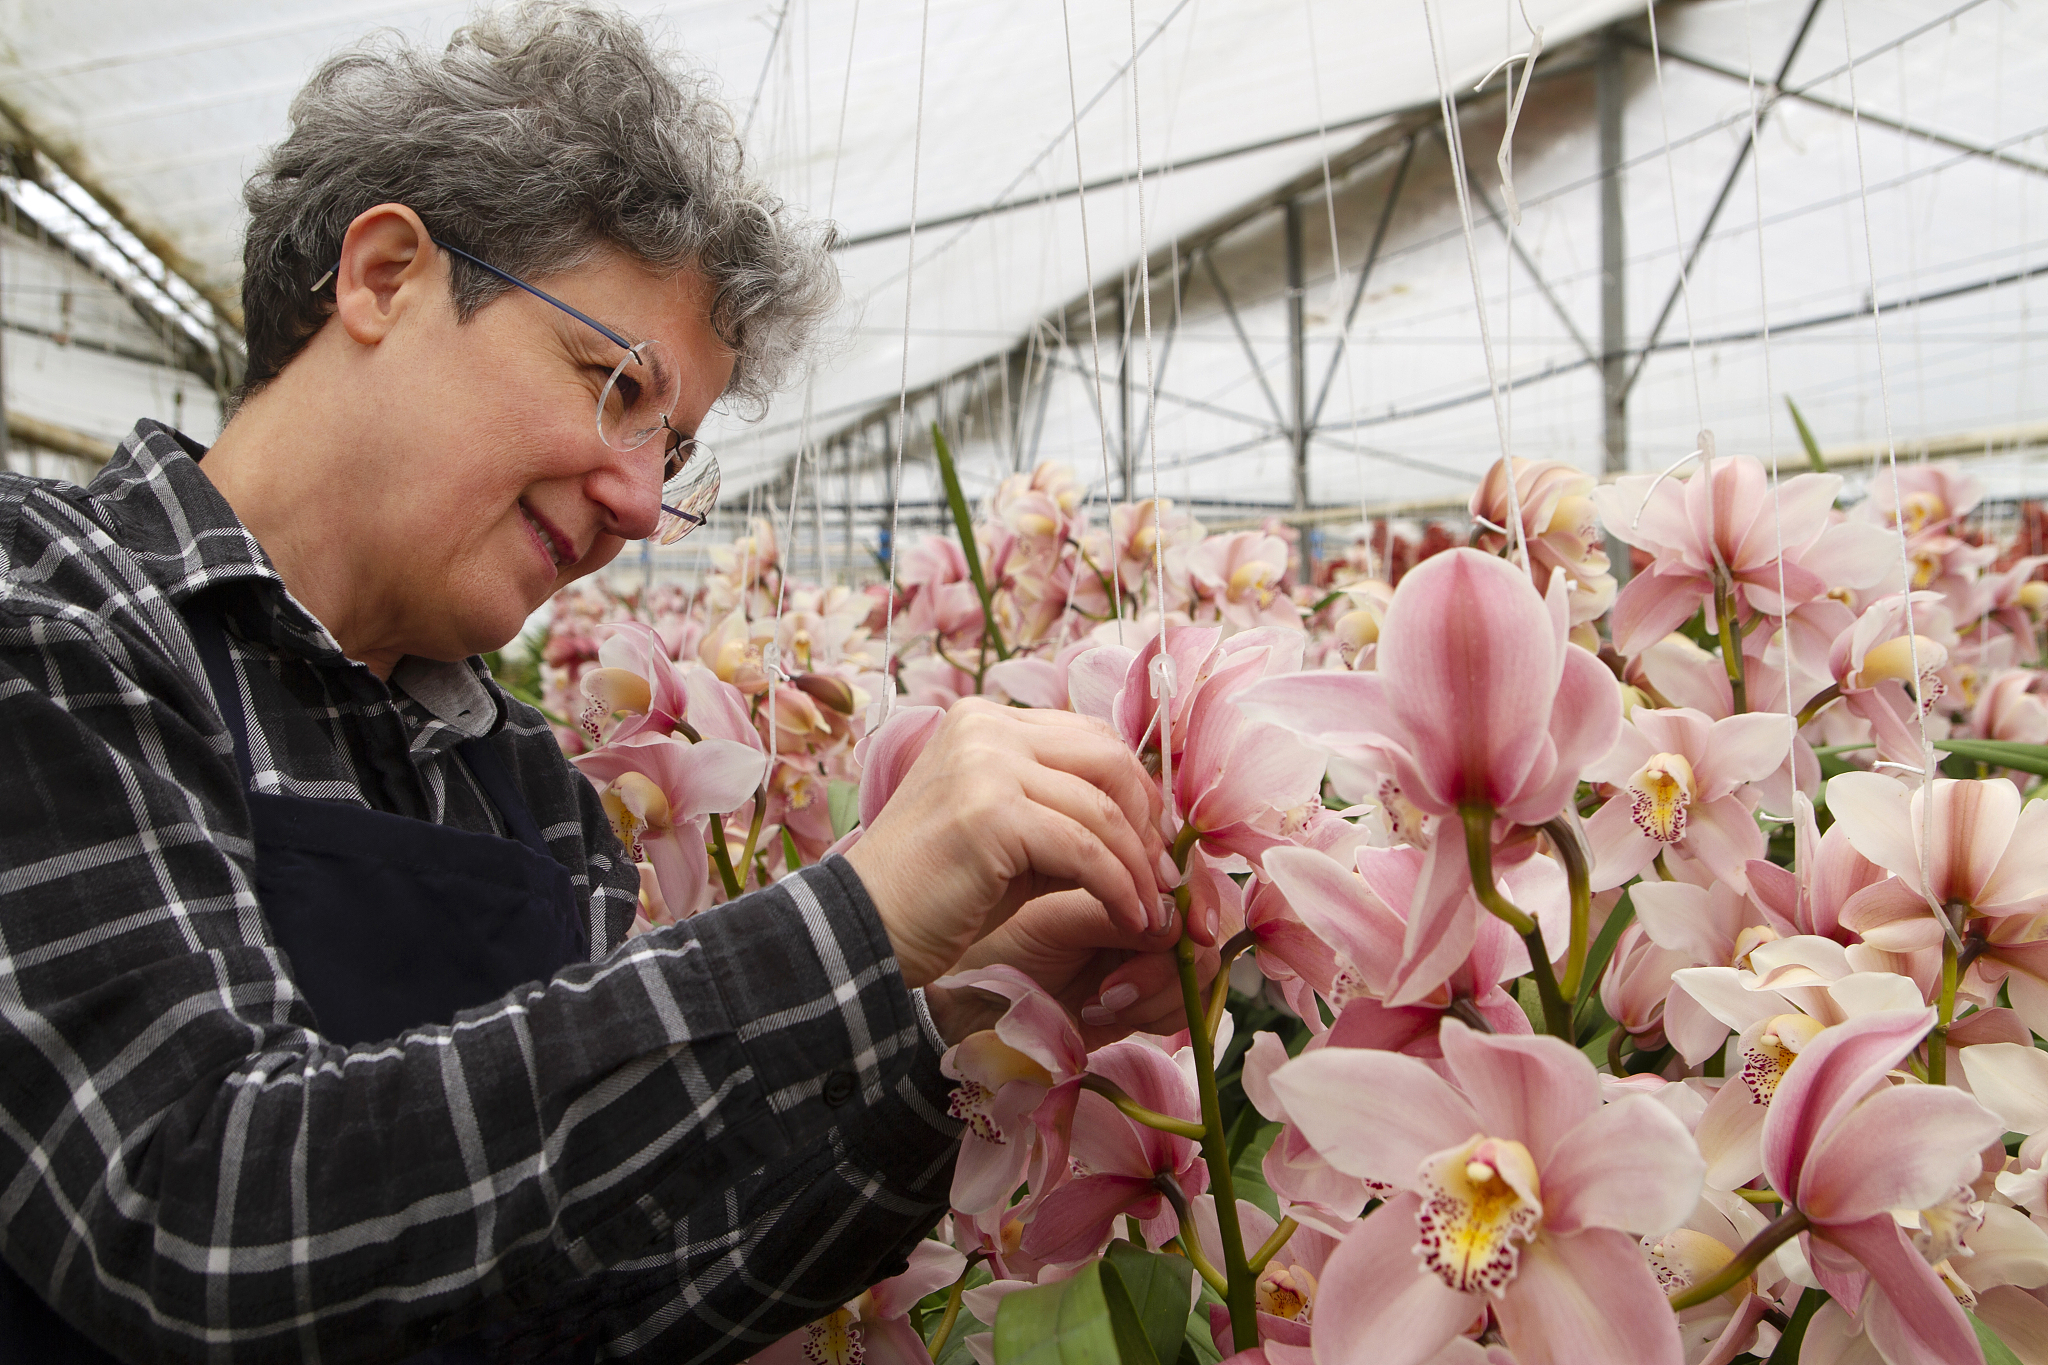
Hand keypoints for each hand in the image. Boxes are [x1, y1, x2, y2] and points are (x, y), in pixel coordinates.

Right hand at [847, 699, 1188, 987]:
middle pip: (1107, 760)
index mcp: (987, 719)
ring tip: (1150, 910)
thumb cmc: (938, 890)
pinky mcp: (989, 813)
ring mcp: (984, 763)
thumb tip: (1150, 826)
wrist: (863, 928)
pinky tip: (1128, 917)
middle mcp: (985, 726)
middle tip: (1164, 877)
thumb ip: (1063, 809)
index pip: (1091, 738)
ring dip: (1137, 868)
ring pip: (1101, 808)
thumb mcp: (1009, 832)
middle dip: (1147, 823)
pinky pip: (1083, 849)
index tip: (1157, 845)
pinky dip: (1116, 887)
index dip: (1137, 791)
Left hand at [931, 888, 1219, 1047]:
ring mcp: (1153, 957)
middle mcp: (1147, 908)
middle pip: (1207, 922)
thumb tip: (1175, 915)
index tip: (1178, 922)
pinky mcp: (1149, 1003)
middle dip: (1168, 956)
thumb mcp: (1053, 906)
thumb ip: (1114, 895)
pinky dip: (1151, 1012)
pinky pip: (1189, 1007)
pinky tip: (1097, 1012)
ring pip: (1202, 968)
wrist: (968, 996)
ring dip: (1155, 988)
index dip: (1195, 894)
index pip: (1188, 869)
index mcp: (1125, 865)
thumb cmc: (996, 934)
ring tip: (1100, 999)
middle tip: (1117, 983)